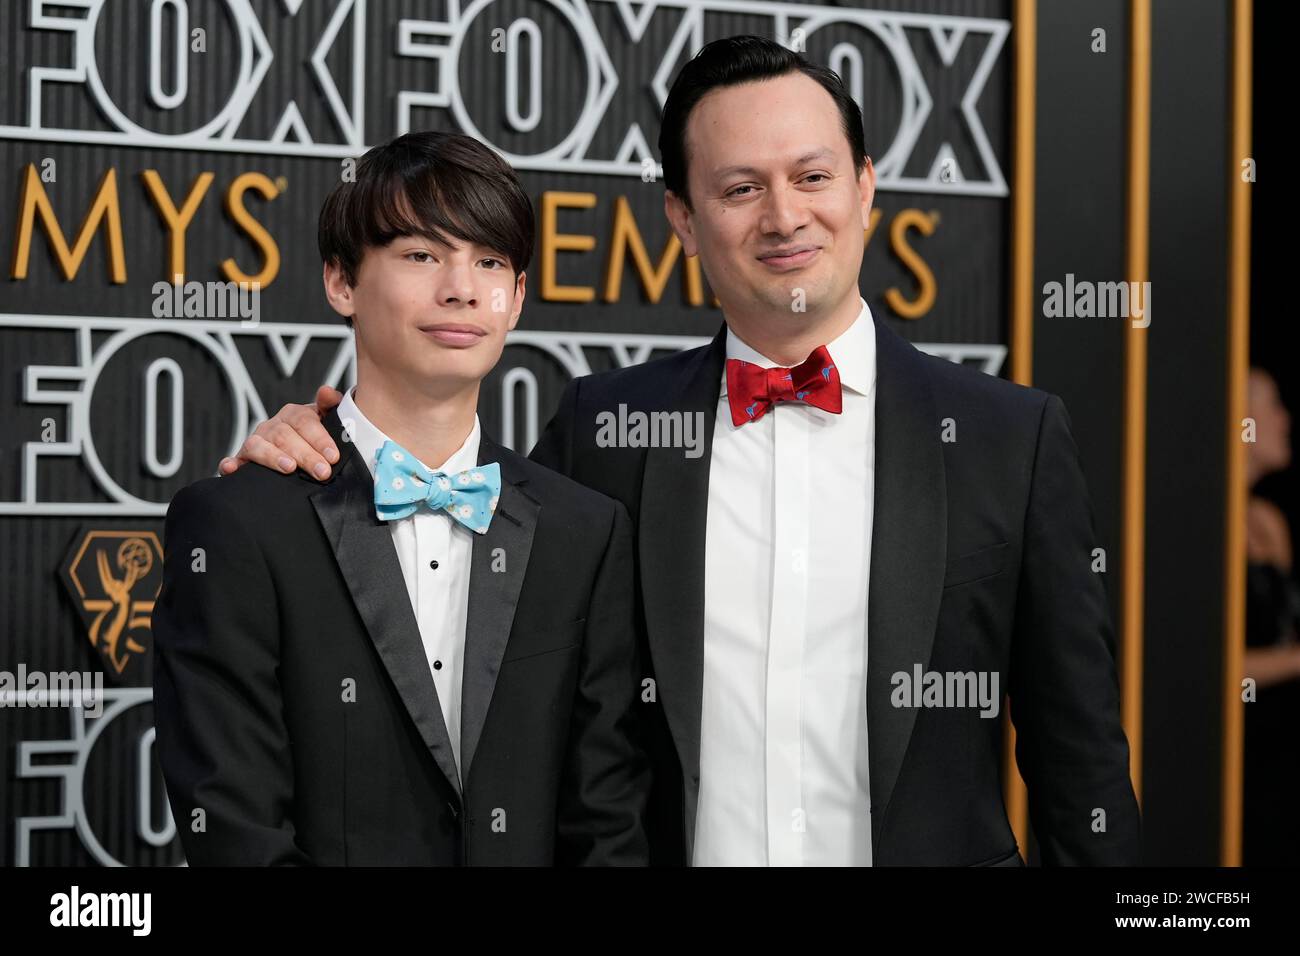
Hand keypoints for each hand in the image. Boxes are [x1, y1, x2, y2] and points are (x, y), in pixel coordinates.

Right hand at [219, 385, 343, 479]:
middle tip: (321, 471)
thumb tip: (326, 392)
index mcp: (293, 414)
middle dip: (305, 455)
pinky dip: (231, 463)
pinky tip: (232, 469)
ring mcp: (257, 441)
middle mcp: (272, 426)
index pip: (304, 421)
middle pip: (285, 436)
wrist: (298, 451)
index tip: (332, 456)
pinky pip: (234, 460)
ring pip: (259, 446)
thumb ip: (330, 406)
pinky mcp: (243, 459)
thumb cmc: (314, 437)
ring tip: (289, 468)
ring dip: (273, 457)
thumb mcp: (326, 420)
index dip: (319, 438)